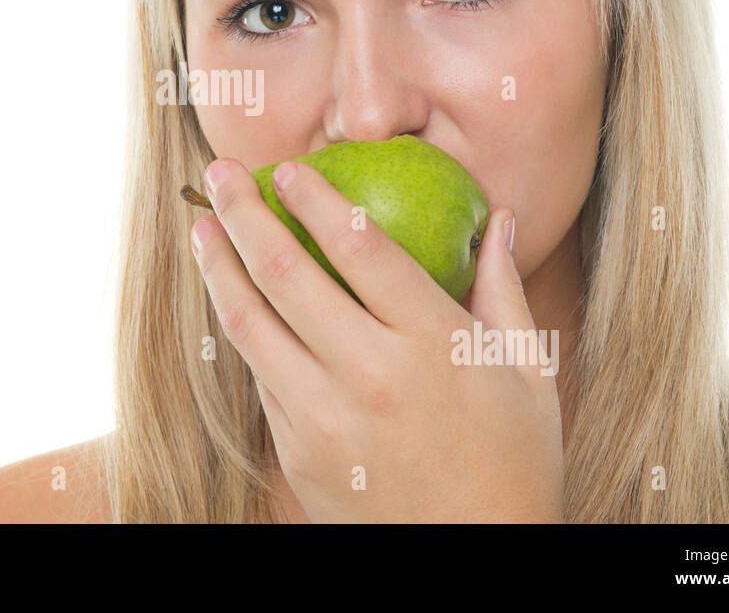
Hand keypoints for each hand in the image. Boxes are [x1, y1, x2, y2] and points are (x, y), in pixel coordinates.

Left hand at [189, 156, 563, 522]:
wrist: (472, 562)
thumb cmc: (514, 462)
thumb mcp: (527, 372)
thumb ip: (503, 289)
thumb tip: (503, 218)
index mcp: (432, 342)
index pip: (360, 247)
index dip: (316, 197)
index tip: (290, 166)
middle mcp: (370, 373)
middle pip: (286, 273)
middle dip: (243, 212)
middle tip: (220, 172)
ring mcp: (326, 416)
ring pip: (251, 325)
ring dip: (218, 267)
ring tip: (201, 226)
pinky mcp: (299, 451)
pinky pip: (261, 376)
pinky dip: (240, 327)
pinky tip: (231, 297)